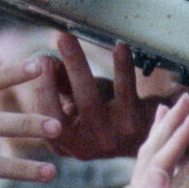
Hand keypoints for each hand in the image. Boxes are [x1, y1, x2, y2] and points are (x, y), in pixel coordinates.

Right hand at [22, 32, 150, 160]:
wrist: (149, 132)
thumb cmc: (107, 113)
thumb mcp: (78, 103)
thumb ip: (60, 84)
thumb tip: (42, 61)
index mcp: (65, 144)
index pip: (44, 120)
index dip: (39, 92)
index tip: (38, 63)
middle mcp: (84, 148)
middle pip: (60, 114)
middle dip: (49, 78)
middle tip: (38, 54)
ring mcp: (109, 139)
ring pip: (89, 100)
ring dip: (75, 65)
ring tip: (65, 39)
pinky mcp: (133, 125)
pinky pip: (125, 92)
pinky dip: (122, 67)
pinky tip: (120, 47)